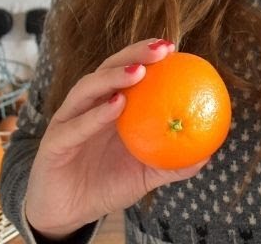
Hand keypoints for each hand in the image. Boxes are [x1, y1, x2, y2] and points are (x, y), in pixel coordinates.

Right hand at [24, 40, 207, 238]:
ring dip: (112, 77)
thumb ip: (172, 163)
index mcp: (108, 107)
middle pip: (107, 70)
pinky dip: (95, 115)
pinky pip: (74, 127)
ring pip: (86, 90)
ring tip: (138, 72)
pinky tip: (116, 105)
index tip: (173, 47)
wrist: (67, 214)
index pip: (126, 72)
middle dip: (133, 55)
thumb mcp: (145, 175)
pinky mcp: (52, 145)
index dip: (146, 56)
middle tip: (161, 50)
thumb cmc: (106, 186)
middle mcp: (86, 107)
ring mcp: (67, 123)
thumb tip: (208, 153)